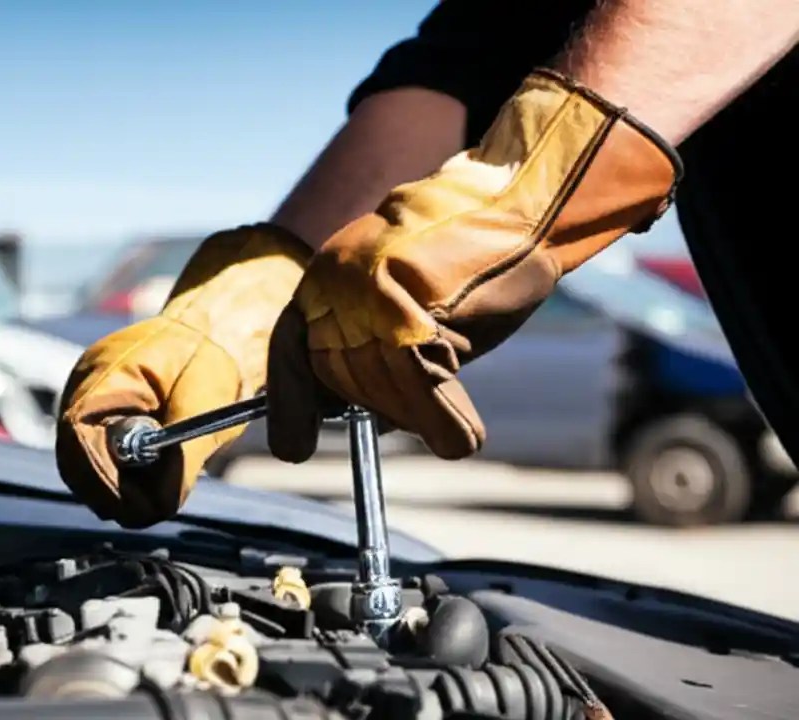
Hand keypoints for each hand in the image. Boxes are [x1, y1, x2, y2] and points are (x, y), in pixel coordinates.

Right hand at [56, 224, 310, 527]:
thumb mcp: (207, 412)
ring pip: (85, 461)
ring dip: (120, 478)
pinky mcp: (98, 402)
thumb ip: (178, 463)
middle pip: (76, 461)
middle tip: (157, 497)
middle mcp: (84, 384)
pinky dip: (124, 462)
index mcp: (105, 376)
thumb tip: (157, 505)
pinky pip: (98, 447)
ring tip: (162, 472)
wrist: (221, 321)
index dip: (108, 485)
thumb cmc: (217, 356)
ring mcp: (86, 392)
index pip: (80, 446)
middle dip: (115, 487)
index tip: (143, 506)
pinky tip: (155, 456)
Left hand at [267, 68, 681, 461]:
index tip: (292, 450)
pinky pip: (415, 379)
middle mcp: (333, 279)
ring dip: (421, 411)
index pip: (291, 352)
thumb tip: (370, 421)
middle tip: (432, 412)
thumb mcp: (409, 313)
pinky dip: (441, 418)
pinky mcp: (404, 296)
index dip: (291, 403)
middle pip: (336, 376)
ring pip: (376, 380)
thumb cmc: (471, 268)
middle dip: (385, 405)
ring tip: (458, 424)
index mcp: (326, 278)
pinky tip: (462, 437)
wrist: (519, 206)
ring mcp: (363, 284)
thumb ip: (377, 355)